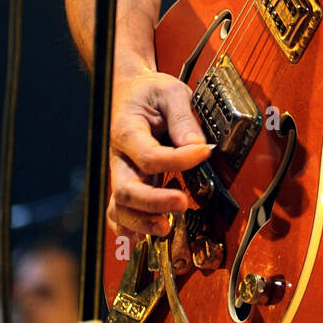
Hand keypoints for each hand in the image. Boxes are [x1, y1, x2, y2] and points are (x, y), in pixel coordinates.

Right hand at [108, 69, 212, 239]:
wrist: (130, 91)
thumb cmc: (149, 91)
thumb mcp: (170, 91)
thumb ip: (183, 118)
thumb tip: (197, 147)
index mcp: (126, 130)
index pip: (149, 156)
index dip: (179, 160)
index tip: (204, 152)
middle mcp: (118, 156)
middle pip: (126, 190)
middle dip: (154, 202)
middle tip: (182, 204)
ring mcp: (121, 173)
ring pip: (120, 207)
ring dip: (142, 221)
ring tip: (166, 226)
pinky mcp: (128, 182)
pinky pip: (120, 212)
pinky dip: (131, 226)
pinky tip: (150, 231)